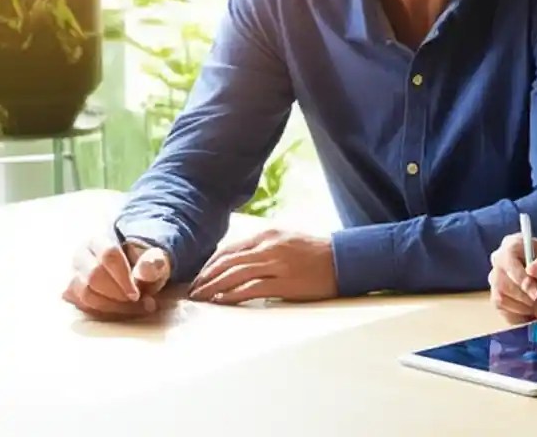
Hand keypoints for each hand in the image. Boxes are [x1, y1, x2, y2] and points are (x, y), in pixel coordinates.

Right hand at [63, 233, 171, 320]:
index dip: (123, 277)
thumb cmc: (143, 264)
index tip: (137, 294)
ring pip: (84, 293)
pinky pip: (81, 304)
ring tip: (132, 308)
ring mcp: (74, 273)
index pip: (109, 255)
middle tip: (137, 302)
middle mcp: (82, 254)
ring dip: (110, 306)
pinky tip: (118, 311)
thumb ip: (153, 262)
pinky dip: (101, 312)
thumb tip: (149, 264)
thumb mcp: (155, 260)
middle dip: (117, 294)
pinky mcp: (72, 291)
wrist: (133, 270)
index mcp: (101, 239)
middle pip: (93, 276)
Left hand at [188, 229, 336, 304]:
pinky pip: (251, 290)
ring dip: (213, 287)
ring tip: (201, 298)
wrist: (343, 260)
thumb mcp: (286, 239)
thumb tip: (237, 261)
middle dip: (206, 277)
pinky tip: (221, 301)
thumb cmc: (315, 252)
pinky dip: (232, 296)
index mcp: (267, 235)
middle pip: (227, 262)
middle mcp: (269, 247)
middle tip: (193, 290)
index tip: (199, 276)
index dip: (210, 264)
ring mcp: (276, 265)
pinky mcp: (284, 283)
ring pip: (234, 275)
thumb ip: (263, 246)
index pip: (229, 250)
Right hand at [487, 234, 536, 323]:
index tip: (536, 293)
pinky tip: (533, 312)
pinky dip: (518, 316)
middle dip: (522, 297)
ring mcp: (498, 280)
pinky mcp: (500, 298)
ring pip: (500, 299)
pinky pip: (502, 312)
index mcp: (513, 245)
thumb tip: (531, 269)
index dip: (519, 278)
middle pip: (501, 283)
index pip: (507, 260)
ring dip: (521, 307)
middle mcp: (500, 261)